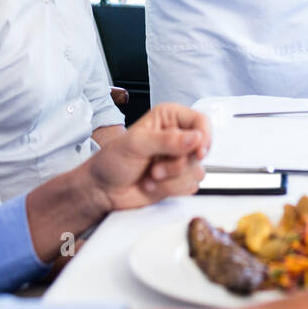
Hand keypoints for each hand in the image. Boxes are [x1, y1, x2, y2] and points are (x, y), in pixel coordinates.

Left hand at [87, 103, 210, 212]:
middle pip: (201, 150)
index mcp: (168, 118)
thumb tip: (195, 138)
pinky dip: (170, 189)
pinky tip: (153, 184)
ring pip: (197, 170)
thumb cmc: (112, 161)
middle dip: (177, 164)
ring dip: (171, 179)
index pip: (200, 121)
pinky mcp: (178, 179)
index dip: (204, 136)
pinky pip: (191, 186)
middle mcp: (177, 137)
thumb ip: (167, 140)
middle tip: (155, 167)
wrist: (104, 189)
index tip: (198, 152)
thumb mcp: (136, 144)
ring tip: (151, 175)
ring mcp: (178, 160)